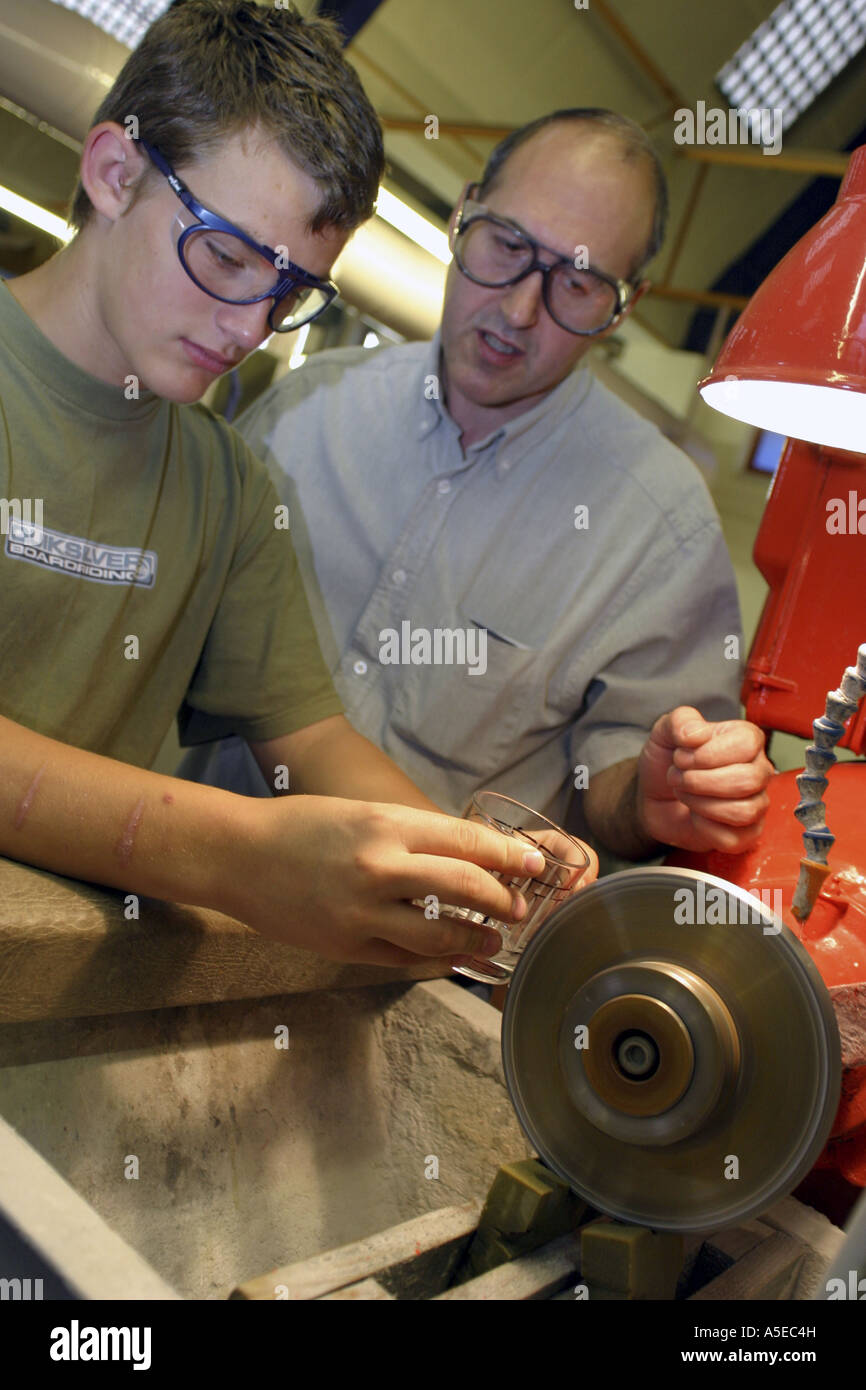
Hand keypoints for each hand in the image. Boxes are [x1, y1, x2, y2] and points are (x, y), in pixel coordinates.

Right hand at [219, 795, 547, 965]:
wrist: (238, 856)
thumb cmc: (300, 826)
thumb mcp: (362, 813)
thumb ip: (412, 833)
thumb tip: (465, 853)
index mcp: (386, 825)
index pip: (466, 841)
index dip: (508, 856)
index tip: (533, 863)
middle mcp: (380, 867)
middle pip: (464, 886)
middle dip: (502, 899)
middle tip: (519, 907)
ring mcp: (363, 912)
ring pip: (439, 932)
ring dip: (474, 939)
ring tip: (491, 940)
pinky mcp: (347, 946)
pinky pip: (404, 958)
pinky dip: (434, 959)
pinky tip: (449, 957)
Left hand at [636, 707, 771, 853]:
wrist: (655, 796)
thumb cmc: (668, 762)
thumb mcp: (664, 733)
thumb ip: (679, 721)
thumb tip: (694, 733)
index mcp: (746, 740)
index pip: (746, 744)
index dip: (708, 753)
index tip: (682, 756)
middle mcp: (758, 771)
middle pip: (748, 780)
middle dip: (700, 781)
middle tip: (679, 777)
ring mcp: (756, 804)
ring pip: (743, 811)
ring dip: (701, 803)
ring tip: (684, 793)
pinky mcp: (746, 834)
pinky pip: (733, 837)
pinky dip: (704, 827)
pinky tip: (695, 815)